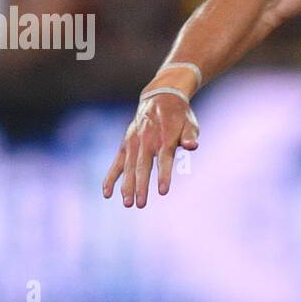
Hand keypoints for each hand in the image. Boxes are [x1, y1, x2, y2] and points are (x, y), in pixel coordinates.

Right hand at [102, 90, 198, 207]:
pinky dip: (111, 177)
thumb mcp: (190, 123)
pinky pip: (116, 163)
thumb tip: (193, 145)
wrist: (160, 97)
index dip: (164, 175)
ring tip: (127, 203)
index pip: (164, 159)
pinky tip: (107, 193)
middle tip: (140, 204)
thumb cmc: (179, 115)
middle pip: (142, 167)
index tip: (163, 191)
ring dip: (127, 186)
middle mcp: (146, 141)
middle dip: (141, 186)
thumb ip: (190, 135)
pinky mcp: (125, 145)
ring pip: (128, 167)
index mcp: (164, 137)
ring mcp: (133, 143)